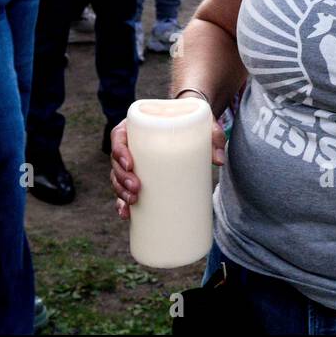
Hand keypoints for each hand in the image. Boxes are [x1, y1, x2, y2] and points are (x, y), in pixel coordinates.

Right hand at [111, 107, 226, 220]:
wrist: (191, 126)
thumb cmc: (192, 121)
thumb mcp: (202, 123)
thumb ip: (214, 136)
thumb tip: (219, 160)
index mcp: (136, 126)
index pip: (118, 137)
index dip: (119, 151)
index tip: (130, 164)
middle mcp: (131, 144)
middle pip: (116, 162)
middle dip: (122, 178)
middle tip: (137, 189)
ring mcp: (134, 161)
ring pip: (117, 178)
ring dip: (120, 192)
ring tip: (133, 201)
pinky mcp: (140, 176)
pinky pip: (125, 190)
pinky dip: (123, 203)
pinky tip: (126, 214)